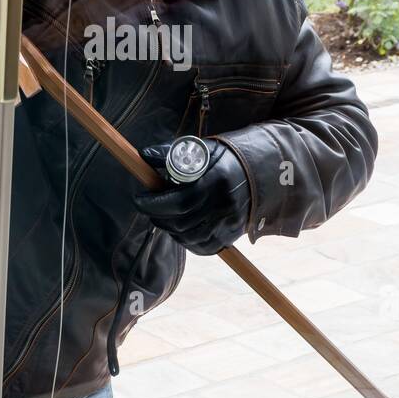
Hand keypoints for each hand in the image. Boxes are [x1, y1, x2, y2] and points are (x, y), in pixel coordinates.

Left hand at [133, 140, 251, 254]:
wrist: (259, 171)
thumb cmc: (224, 158)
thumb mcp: (200, 150)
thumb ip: (171, 153)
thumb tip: (145, 155)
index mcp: (216, 181)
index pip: (179, 201)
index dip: (154, 204)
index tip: (139, 198)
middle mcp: (224, 205)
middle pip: (181, 222)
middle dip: (157, 217)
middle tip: (147, 207)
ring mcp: (229, 222)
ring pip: (189, 237)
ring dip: (169, 229)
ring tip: (162, 216)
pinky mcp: (231, 234)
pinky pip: (202, 248)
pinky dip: (184, 241)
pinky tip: (178, 229)